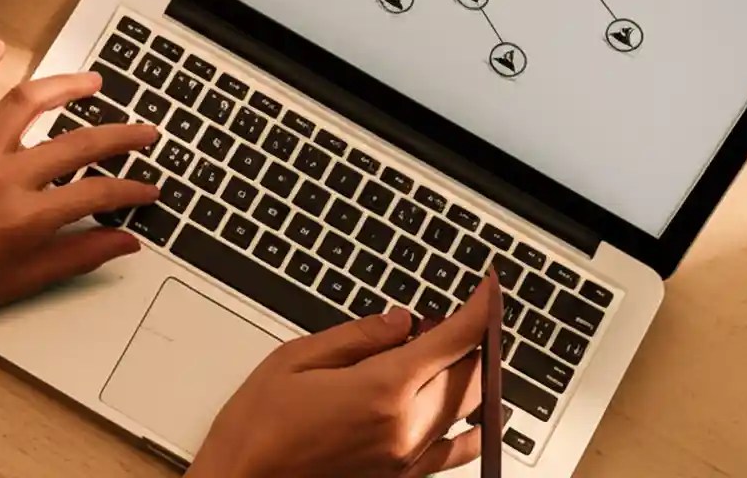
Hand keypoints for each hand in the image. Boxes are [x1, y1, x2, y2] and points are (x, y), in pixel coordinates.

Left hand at [0, 39, 159, 352]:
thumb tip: (124, 242)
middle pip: (76, 144)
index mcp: (23, 218)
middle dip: (120, 135)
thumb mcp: (19, 283)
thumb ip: (77, 257)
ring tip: (90, 81)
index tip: (149, 189)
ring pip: (24, 103)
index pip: (96, 195)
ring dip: (63, 86)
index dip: (131, 191)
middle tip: (145, 130)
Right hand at [188, 273, 496, 477]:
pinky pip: (457, 452)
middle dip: (469, 339)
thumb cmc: (258, 426)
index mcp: (381, 390)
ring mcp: (407, 458)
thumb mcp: (297, 359)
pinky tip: (475, 414)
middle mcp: (405, 427)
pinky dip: (473, 426)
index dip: (479, 308)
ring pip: (469, 409)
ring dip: (469, 375)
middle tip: (442, 319)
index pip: (454, 340)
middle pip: (470, 373)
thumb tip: (403, 321)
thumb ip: (359, 337)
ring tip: (444, 354)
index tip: (488, 289)